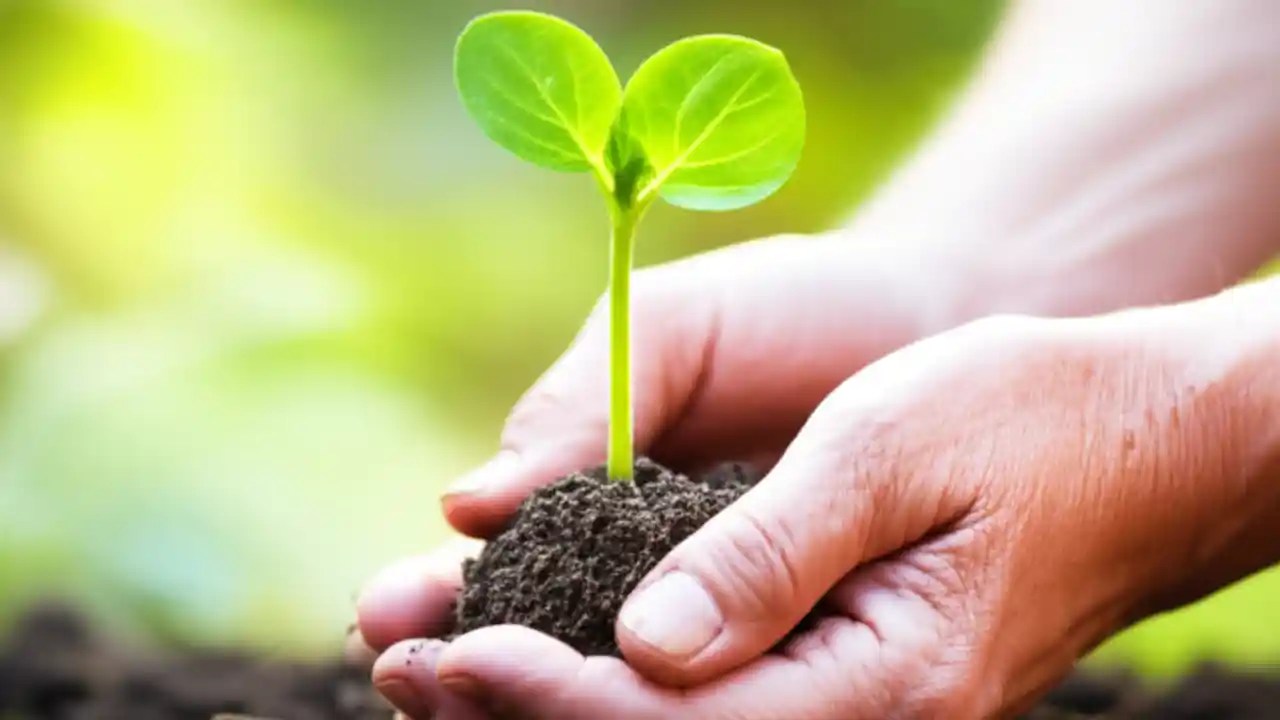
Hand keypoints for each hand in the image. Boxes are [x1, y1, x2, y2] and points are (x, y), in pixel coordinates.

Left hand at [359, 293, 1279, 718]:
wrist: (1133, 444)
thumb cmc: (1022, 419)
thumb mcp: (889, 452)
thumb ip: (770, 555)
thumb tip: (646, 649)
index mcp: (884, 684)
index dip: (550, 695)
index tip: (452, 645)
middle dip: (518, 714)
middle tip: (397, 659)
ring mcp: (850, 707)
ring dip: (546, 702)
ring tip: (427, 662)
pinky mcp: (836, 676)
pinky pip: (706, 702)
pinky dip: (604, 679)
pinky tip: (535, 645)